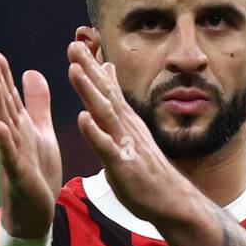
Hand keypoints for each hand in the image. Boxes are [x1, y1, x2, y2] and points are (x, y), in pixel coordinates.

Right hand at [0, 51, 61, 237]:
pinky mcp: (18, 175)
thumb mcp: (41, 132)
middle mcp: (12, 138)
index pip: (9, 97)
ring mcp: (13, 155)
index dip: (3, 76)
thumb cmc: (37, 172)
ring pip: (2, 126)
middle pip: (2, 106)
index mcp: (20, 127)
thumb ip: (36, 104)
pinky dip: (4, 142)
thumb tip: (30, 71)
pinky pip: (9, 156)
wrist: (36, 212)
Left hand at [65, 40, 193, 224]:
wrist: (172, 200)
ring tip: (74, 70)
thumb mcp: (130, 131)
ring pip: (105, 114)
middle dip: (88, 70)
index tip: (75, 44)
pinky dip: (95, 132)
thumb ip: (116, 103)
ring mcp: (125, 145)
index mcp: (124, 121)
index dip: (90, 67)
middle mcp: (125, 127)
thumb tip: (109, 72)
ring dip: (89, 92)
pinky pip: (107, 147)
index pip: (106, 89)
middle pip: (104, 94)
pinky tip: (83, 118)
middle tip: (73, 46)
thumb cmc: (148, 170)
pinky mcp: (123, 165)